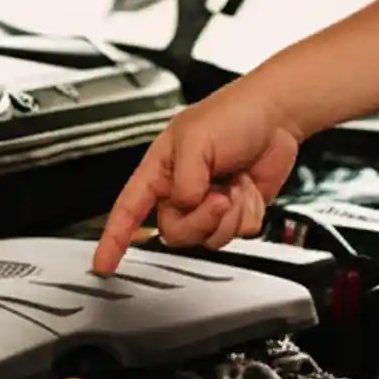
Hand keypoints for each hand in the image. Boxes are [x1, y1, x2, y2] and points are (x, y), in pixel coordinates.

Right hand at [92, 79, 301, 273]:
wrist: (276, 117)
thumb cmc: (232, 114)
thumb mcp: (195, 138)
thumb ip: (184, 179)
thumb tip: (185, 206)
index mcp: (160, 171)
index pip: (128, 210)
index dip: (113, 238)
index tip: (103, 263)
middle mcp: (181, 192)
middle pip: (175, 233)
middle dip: (200, 219)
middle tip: (219, 196)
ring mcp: (209, 205)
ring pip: (207, 238)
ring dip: (228, 215)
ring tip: (235, 185)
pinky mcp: (236, 213)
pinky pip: (238, 235)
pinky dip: (248, 214)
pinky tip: (248, 189)